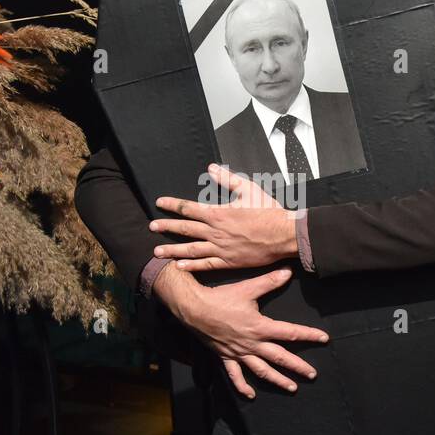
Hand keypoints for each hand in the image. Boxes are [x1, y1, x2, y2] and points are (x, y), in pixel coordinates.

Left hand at [151, 164, 298, 271]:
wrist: (283, 235)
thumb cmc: (268, 211)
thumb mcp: (248, 189)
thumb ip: (228, 179)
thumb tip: (211, 168)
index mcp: (218, 213)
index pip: (189, 208)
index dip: (172, 205)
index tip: (159, 203)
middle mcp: (215, 232)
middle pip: (185, 229)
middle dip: (166, 227)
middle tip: (151, 227)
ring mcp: (221, 249)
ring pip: (191, 249)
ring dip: (172, 250)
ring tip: (156, 252)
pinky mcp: (229, 262)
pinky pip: (206, 265)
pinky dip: (192, 266)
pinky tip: (180, 266)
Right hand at [152, 262, 327, 398]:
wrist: (194, 309)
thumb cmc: (221, 298)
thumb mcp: (247, 288)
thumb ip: (269, 282)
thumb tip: (288, 272)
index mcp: (260, 327)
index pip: (290, 333)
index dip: (308, 335)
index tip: (324, 339)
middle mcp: (252, 344)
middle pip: (279, 358)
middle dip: (298, 366)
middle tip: (312, 374)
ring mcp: (239, 353)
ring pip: (262, 370)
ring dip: (278, 380)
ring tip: (292, 388)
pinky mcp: (226, 357)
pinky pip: (235, 375)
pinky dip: (243, 387)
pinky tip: (251, 395)